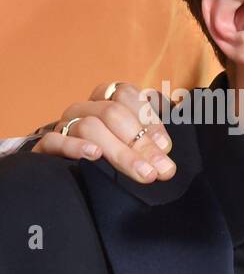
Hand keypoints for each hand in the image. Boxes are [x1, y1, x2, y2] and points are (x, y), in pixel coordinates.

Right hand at [32, 82, 174, 182]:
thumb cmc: (114, 159)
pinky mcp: (47, 146)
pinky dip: (75, 146)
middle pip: (111, 113)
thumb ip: (151, 140)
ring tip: (143, 173)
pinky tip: (95, 155)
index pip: (126, 93)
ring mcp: (64, 126)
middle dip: (141, 142)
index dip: (148, 118)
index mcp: (106, 101)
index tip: (166, 147)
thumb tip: (166, 148)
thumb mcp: (136, 146)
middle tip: (162, 169)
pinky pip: (55, 140)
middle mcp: (84, 109)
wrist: (72, 179)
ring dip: (119, 151)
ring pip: (88, 126)